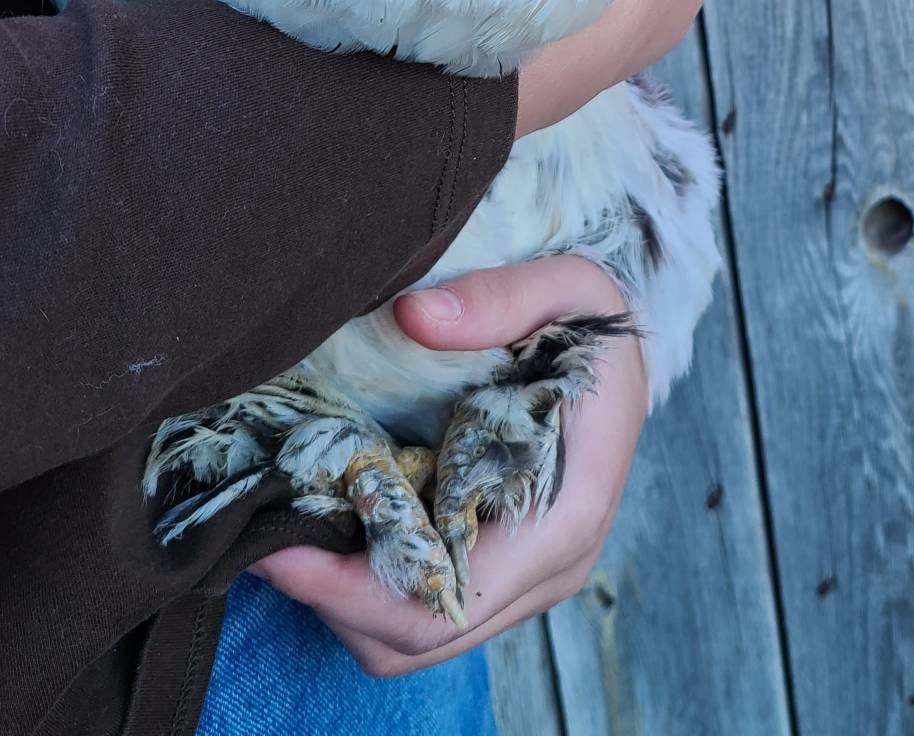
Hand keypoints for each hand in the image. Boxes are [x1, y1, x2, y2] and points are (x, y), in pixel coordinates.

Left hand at [250, 255, 644, 676]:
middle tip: (266, 532)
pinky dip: (372, 588)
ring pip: (414, 642)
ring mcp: (532, 580)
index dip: (352, 588)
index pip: (446, 599)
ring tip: (298, 528)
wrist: (632, 355)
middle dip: (332, 599)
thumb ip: (497, 297)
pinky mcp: (509, 576)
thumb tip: (412, 315)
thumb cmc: (597, 325)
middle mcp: (553, 567)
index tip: (279, 542)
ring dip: (346, 601)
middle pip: (419, 639)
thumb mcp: (565, 286)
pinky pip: (425, 616)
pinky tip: (344, 526)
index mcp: (567, 513)